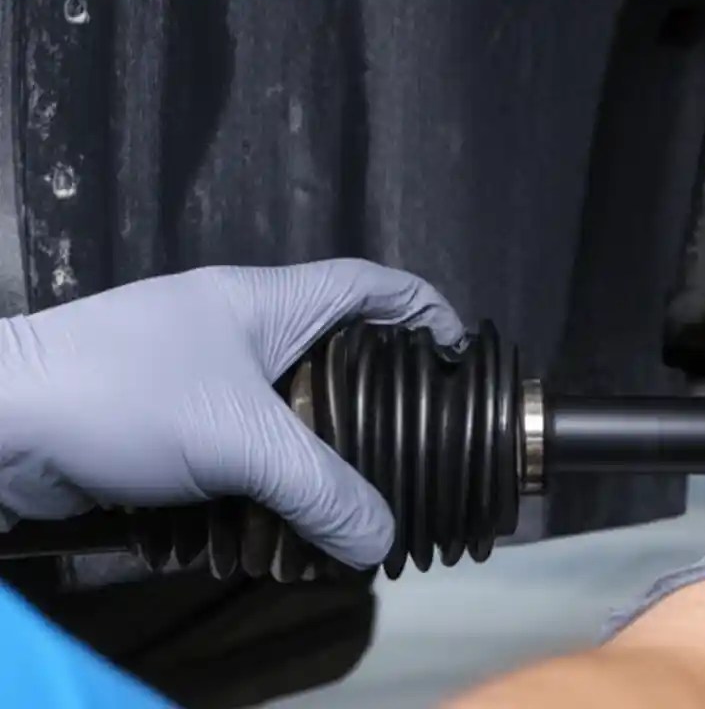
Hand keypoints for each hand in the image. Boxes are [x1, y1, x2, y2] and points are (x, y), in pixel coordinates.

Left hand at [0, 259, 463, 567]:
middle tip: (415, 445)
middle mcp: (238, 328)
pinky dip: (270, 476)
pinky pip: (242, 443)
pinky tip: (285, 515)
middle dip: (379, 397)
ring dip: (321, 448)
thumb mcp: (241, 440)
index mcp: (267, 301)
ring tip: (356, 494)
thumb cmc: (123, 394)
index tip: (461, 354)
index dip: (424, 309)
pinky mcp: (166, 417)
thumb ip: (321, 490)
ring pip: (287, 405)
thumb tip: (381, 541)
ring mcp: (198, 371)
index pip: (368, 283)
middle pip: (335, 350)